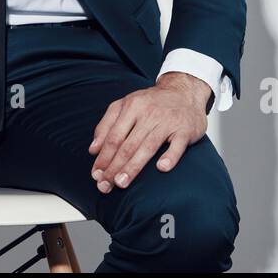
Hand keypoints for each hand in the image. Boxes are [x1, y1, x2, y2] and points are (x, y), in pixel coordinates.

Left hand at [87, 73, 211, 192]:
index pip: (114, 136)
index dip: (103, 157)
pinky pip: (177, 145)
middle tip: (105, 185)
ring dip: (133, 166)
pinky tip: (161, 168)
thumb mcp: (125, 105)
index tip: (96, 174)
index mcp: (131, 107)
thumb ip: (106, 125)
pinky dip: (170, 156)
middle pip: (128, 145)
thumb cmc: (151, 102)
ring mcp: (167, 122)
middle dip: (114, 167)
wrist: (184, 91)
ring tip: (121, 183)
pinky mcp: (184, 130)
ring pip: (147, 147)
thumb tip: (93, 149)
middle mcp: (148, 113)